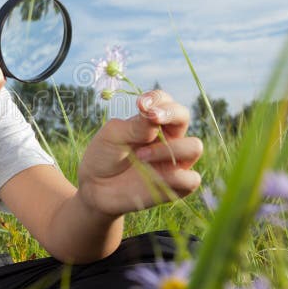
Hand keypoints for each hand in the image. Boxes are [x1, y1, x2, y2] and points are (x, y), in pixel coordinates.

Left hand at [77, 90, 202, 216]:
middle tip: (152, 117)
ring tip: (140, 156)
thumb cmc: (104, 156)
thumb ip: (137, 125)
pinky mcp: (176, 187)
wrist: (94, 188)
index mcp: (153, 123)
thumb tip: (155, 116)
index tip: (141, 104)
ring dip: (167, 149)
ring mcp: (174, 163)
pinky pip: (191, 179)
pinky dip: (174, 176)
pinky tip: (152, 177)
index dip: (159, 99)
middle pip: (184, 117)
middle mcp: (168, 139)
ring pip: (193, 147)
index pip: (166, 102)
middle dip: (170, 114)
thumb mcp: (114, 135)